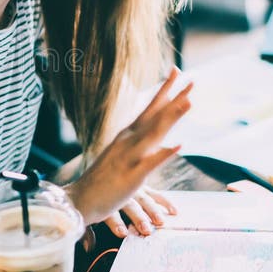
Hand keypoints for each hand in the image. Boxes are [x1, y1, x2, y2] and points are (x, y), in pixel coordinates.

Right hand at [69, 67, 191, 226]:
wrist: (79, 199)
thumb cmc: (101, 180)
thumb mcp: (119, 155)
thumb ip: (134, 142)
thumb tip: (149, 134)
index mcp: (127, 135)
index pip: (150, 108)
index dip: (164, 90)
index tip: (177, 72)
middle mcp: (128, 141)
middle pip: (155, 116)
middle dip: (174, 98)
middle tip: (192, 81)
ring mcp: (130, 157)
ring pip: (154, 133)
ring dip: (171, 117)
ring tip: (188, 102)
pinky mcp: (132, 176)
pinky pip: (150, 163)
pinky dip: (163, 153)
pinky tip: (178, 145)